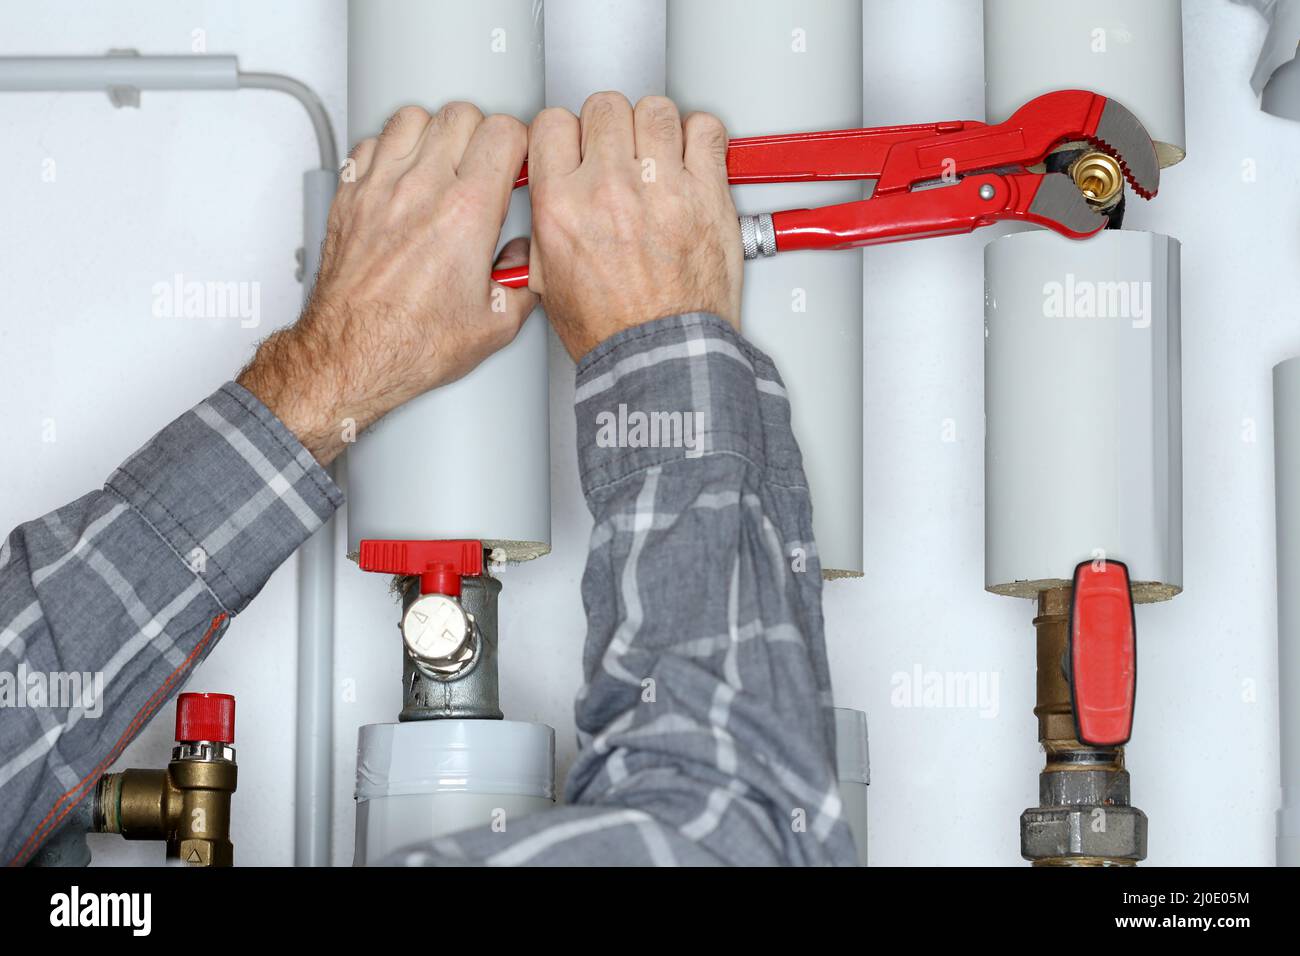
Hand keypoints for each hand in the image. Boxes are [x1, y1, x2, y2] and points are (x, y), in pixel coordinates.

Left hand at [238, 102, 536, 464]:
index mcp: (466, 214)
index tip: (516, 166)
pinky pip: (374, 141)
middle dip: (481, 136)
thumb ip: (524, 283)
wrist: (351, 357)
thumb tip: (526, 259)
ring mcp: (380, 188)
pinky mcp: (351, 195)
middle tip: (484, 167)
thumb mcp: (495, 326)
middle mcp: (421, 190)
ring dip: (435, 134)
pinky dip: (393, 149)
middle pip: (461, 114)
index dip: (517, 145)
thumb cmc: (410, 345)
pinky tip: (404, 176)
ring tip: (443, 165)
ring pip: (415, 117)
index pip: (503, 132)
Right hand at [527, 93, 741, 360]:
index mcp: (562, 206)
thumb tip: (551, 198)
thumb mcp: (549, 281)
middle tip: (621, 154)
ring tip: (657, 156)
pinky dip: (700, 136)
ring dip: (655, 127)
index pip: (553, 123)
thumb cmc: (612, 331)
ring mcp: (661, 187)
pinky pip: (705, 129)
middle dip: (610, 127)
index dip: (567, 133)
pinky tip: (691, 160)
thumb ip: (546, 228)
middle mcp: (609, 189)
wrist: (661, 357)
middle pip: (605, 107)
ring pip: (654, 108)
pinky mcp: (707, 194)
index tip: (579, 147)